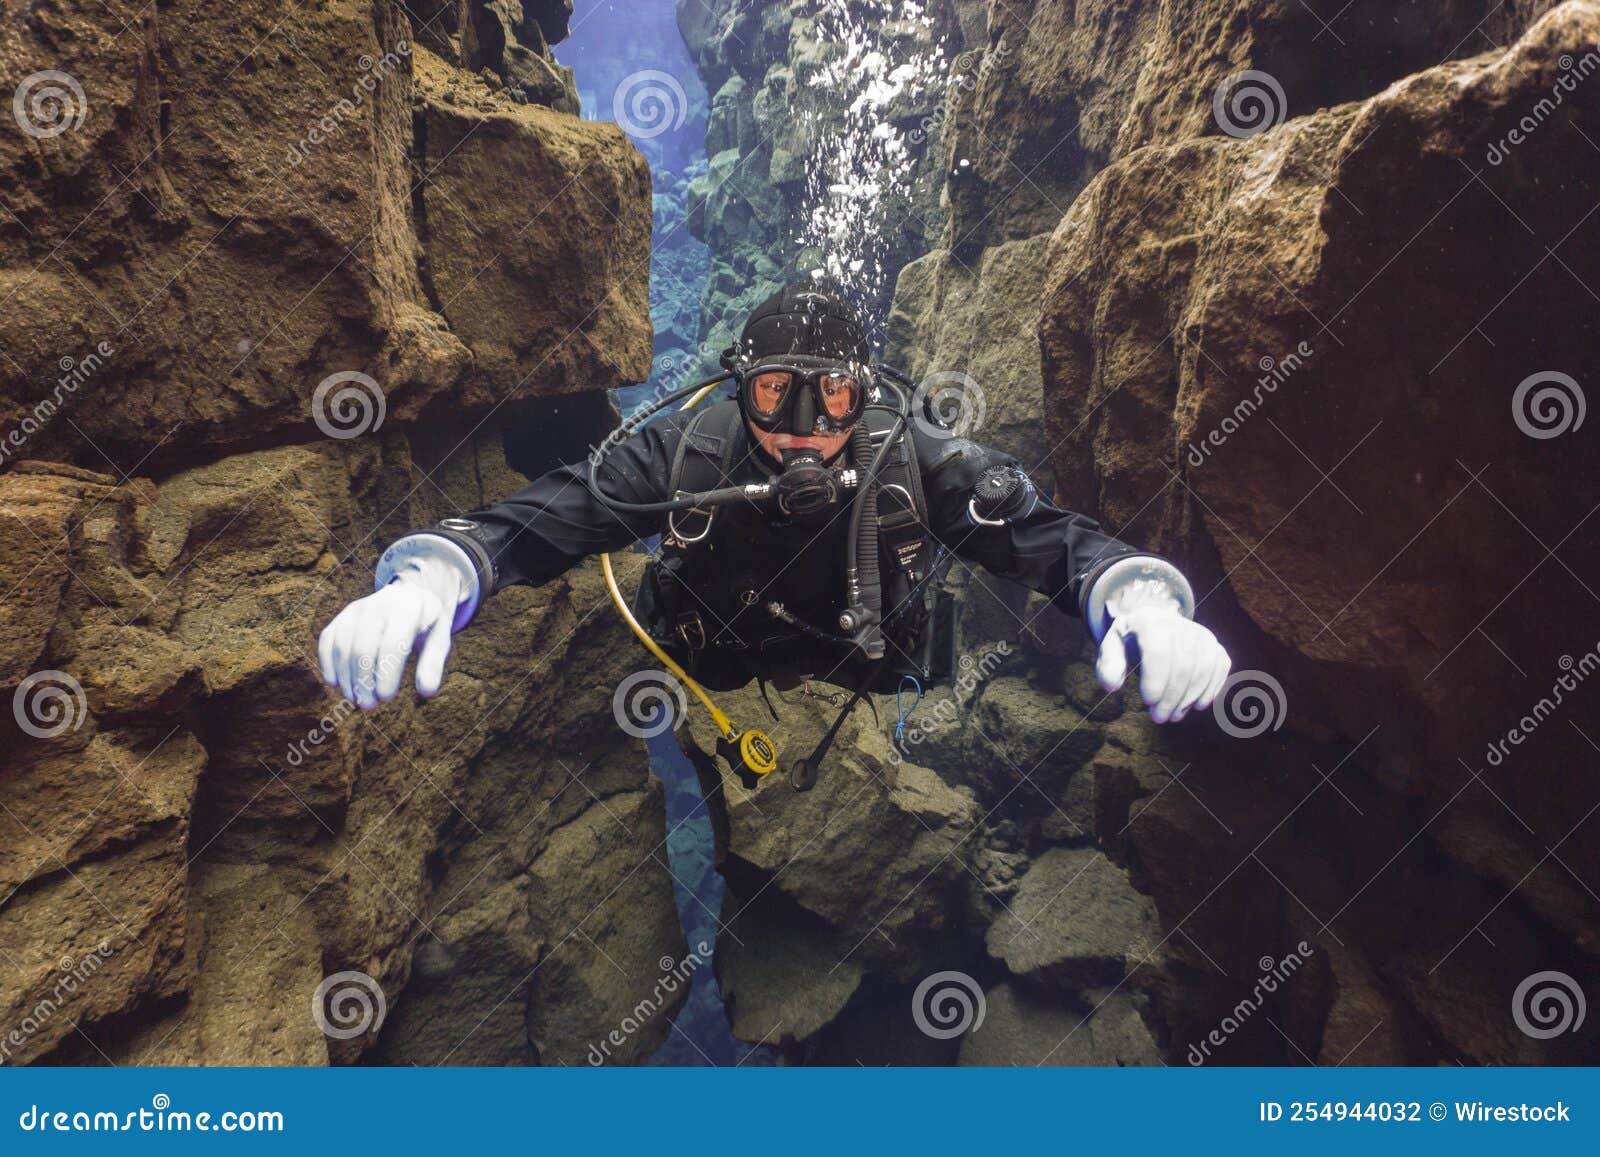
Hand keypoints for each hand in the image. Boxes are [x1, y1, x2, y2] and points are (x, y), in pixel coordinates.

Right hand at [317, 555, 462, 708]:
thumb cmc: (425, 624)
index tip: (386, 697)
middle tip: (369, 705)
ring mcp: (356, 609)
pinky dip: (328, 663)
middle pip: (362, 648)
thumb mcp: (439, 639)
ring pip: (342, 646)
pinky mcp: (342, 615)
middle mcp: (378, 605)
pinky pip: (328, 639)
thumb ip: (433, 664)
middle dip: (363, 681)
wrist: (408, 596)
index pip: (391, 645)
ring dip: (346, 677)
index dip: (385, 674)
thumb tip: (427, 692)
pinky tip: (335, 683)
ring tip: (355, 699)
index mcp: (407, 609)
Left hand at [1095, 603, 1230, 723]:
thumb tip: (1112, 686)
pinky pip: (1220, 667)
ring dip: (1190, 698)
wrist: (1155, 624)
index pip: (1158, 652)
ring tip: (1174, 715)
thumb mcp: (1112, 647)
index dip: (1156, 680)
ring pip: (1203, 669)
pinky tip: (1197, 705)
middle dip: (1172, 697)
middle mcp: (1179, 623)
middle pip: (1183, 665)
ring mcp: (1200, 633)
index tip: (1148, 702)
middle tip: (1160, 717)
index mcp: (1149, 621)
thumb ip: (1108, 665)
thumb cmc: (1130, 641)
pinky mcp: (1214, 644)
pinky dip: (1211, 689)